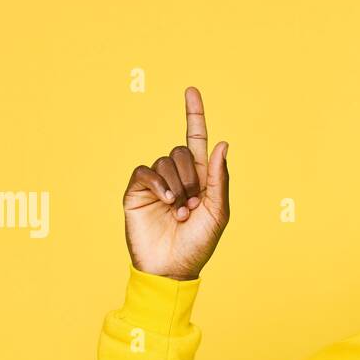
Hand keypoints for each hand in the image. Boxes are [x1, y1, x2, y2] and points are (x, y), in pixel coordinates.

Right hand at [123, 86, 229, 280]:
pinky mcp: (137, 192)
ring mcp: (156, 184)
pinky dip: (158, 182)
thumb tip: (222, 143)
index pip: (196, 140)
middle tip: (193, 205)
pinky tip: (166, 202)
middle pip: (181, 151)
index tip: (191, 91)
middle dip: (191, 176)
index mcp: (201, 179)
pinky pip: (145, 171)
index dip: (194, 115)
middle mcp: (178, 177)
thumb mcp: (218, 212)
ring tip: (180, 211)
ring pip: (165, 160)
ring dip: (177, 185)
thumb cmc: (198, 245)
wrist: (171, 269)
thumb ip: (219, 178)